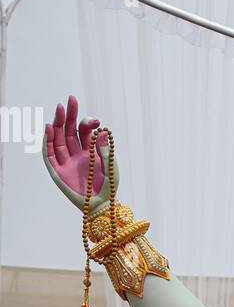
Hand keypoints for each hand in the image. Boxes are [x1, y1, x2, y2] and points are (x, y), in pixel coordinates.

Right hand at [43, 94, 112, 210]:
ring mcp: (66, 162)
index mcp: (90, 151)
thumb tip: (103, 131)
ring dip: (58, 124)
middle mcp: (77, 154)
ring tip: (59, 109)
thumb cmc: (110, 189)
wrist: (102, 207)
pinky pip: (49, 155)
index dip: (87, 122)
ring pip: (58, 139)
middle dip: (70, 115)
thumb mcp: (112, 167)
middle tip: (70, 99)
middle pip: (69, 131)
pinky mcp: (58, 172)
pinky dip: (47, 142)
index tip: (95, 120)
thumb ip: (106, 150)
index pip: (85, 131)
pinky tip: (49, 128)